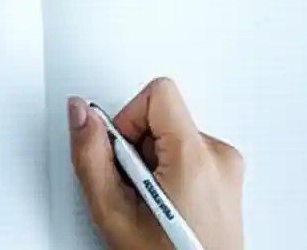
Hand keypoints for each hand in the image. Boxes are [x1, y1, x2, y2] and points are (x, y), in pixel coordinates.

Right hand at [69, 79, 244, 249]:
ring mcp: (226, 167)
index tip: (120, 154)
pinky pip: (186, 153)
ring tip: (149, 202)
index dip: (127, 118)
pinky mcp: (226, 178)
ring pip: (170, 136)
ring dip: (150, 163)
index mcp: (195, 158)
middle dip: (135, 148)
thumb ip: (90, 155)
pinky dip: (167, 173)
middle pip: (160, 116)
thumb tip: (80, 113)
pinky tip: (163, 204)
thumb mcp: (113, 212)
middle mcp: (218, 156)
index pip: (158, 93)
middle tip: (132, 189)